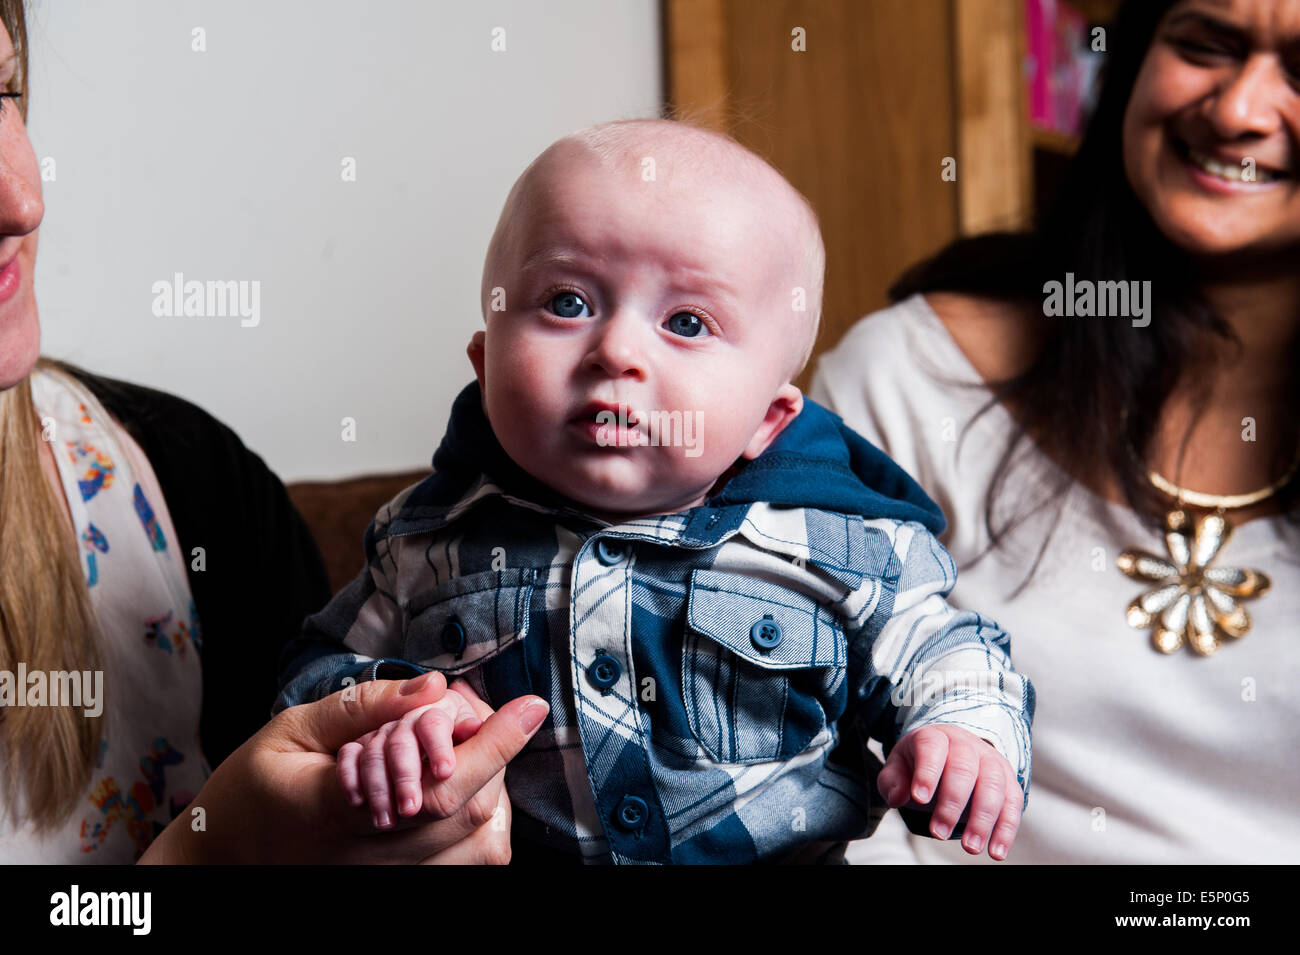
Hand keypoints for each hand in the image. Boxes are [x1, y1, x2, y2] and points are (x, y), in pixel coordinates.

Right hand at [139, 671, 547, 863]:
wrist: (220, 863)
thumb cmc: (254, 790)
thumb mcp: (292, 730)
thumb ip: (363, 706)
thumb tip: (434, 687)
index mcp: (340, 808)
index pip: (439, 781)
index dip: (496, 743)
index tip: (532, 706)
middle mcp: (371, 855)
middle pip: (468, 811)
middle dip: (495, 756)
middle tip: (486, 717)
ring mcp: (388, 880)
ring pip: (480, 846)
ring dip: (494, 794)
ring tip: (474, 756)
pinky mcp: (398, 889)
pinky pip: (467, 868)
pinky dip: (483, 829)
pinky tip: (466, 794)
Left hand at [877, 723, 1022, 860]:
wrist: (949, 756)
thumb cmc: (919, 766)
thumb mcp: (898, 768)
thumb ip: (892, 781)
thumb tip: (899, 797)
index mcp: (935, 737)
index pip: (932, 748)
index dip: (927, 772)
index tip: (919, 798)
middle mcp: (966, 744)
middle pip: (964, 768)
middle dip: (952, 803)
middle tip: (939, 834)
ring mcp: (991, 760)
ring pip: (992, 785)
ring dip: (983, 819)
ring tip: (970, 848)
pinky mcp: (1008, 780)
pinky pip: (1013, 802)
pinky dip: (1007, 828)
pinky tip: (996, 852)